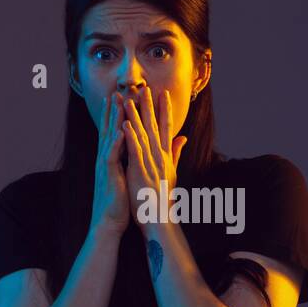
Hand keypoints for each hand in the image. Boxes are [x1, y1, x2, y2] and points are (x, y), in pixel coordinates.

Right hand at [90, 92, 128, 237]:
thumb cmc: (119, 201)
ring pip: (109, 137)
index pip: (113, 133)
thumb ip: (129, 163)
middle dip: (112, 110)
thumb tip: (134, 152)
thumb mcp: (126, 177)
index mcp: (111, 159)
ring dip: (113, 119)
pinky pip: (111, 155)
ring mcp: (105, 165)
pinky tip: (122, 131)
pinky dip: (117, 142)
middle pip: (108, 129)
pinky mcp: (108, 174)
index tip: (121, 99)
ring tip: (117, 102)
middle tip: (115, 92)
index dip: (116, 116)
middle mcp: (105, 158)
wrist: (109, 221)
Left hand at [122, 87, 187, 231]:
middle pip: (155, 126)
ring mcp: (150, 162)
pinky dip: (130, 136)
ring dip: (137, 116)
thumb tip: (183, 138)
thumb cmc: (162, 198)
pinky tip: (125, 124)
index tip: (164, 93)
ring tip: (131, 100)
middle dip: (151, 106)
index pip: (165, 128)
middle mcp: (159, 156)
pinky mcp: (140, 170)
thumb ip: (176, 153)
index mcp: (165, 156)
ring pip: (142, 134)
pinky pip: (134, 150)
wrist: (159, 218)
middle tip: (147, 88)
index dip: (165, 110)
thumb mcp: (171, 172)